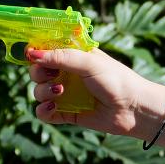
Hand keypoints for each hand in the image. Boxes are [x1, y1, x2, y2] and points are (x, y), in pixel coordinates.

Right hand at [27, 47, 164, 137]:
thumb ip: (61, 57)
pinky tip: (53, 107)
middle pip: (37, 71)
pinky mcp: (67, 113)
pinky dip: (43, 111)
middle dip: (38, 73)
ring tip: (60, 91)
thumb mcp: (89, 62)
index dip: (35, 51)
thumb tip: (31, 54)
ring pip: (38, 91)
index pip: (46, 50)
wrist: (134, 109)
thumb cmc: (116, 80)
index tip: (30, 54)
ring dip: (43, 91)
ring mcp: (66, 94)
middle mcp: (67, 74)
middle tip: (52, 75)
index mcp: (73, 56)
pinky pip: (44, 113)